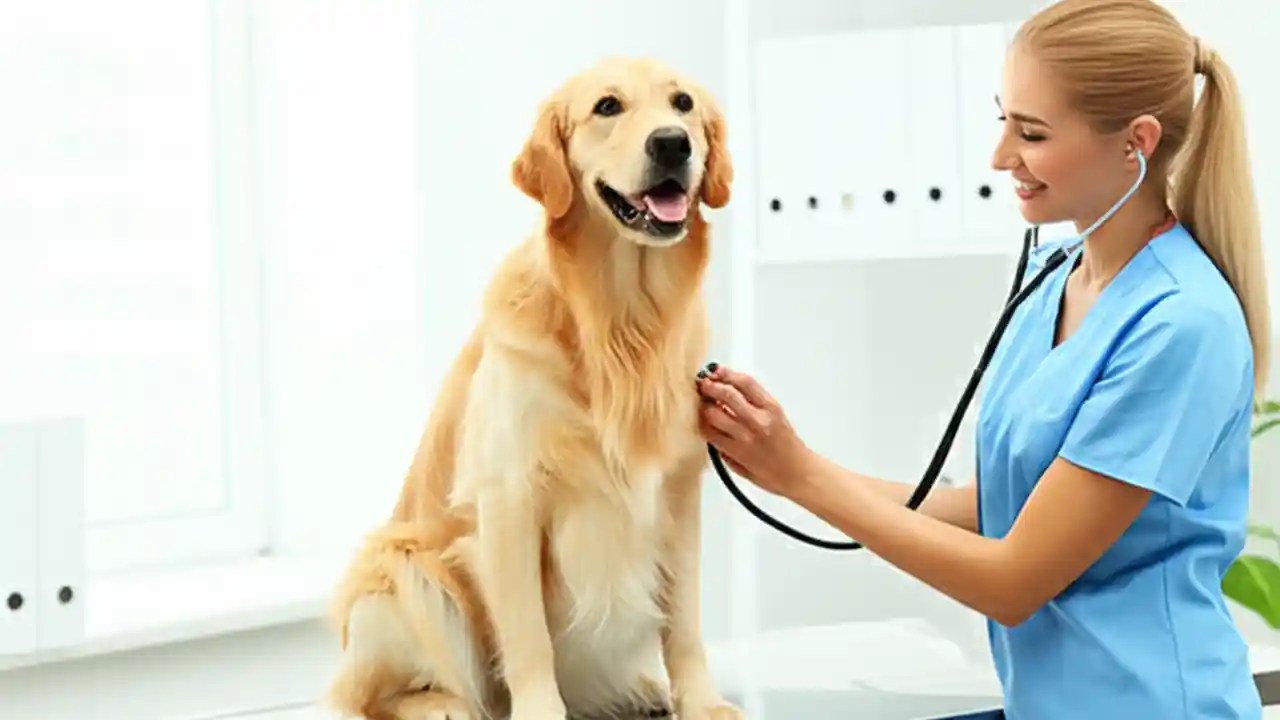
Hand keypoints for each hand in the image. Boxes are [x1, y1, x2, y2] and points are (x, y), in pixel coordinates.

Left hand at [695, 363, 816, 500]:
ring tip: (704, 406)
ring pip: (713, 416)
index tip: (716, 371)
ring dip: (704, 408)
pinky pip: (711, 436)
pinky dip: (706, 427)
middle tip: (703, 385)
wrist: (796, 473)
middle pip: (726, 395)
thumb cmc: (787, 445)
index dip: (726, 374)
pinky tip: (707, 425)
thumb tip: (727, 387)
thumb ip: (754, 401)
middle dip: (709, 387)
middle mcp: (758, 421)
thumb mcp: (776, 415)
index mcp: (770, 408)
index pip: (744, 382)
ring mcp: (744, 439)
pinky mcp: (734, 454)